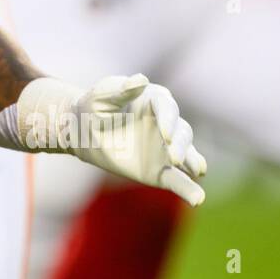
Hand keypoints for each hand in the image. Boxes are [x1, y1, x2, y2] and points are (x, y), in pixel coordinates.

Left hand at [20, 74, 207, 205]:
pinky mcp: (159, 170)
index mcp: (153, 100)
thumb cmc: (91, 107)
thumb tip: (142, 79)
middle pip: (182, 132)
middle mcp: (165, 124)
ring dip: (193, 162)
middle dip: (181, 145)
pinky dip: (188, 189)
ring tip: (198, 172)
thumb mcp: (101, 96)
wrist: (81, 132)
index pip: (167, 108)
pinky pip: (177, 180)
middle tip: (175, 157)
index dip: (168, 120)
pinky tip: (198, 198)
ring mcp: (165, 149)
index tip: (165, 134)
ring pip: (186, 155)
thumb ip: (120, 90)